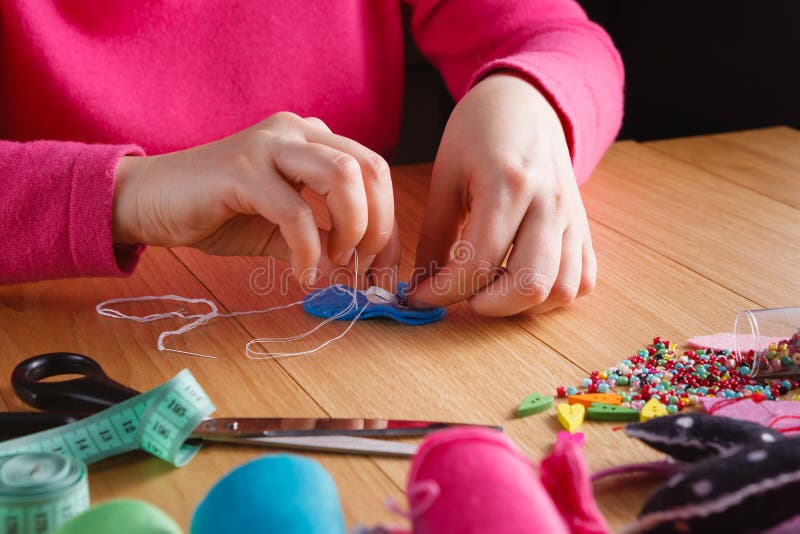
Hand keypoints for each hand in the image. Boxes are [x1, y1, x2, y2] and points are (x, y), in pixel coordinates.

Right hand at [112, 112, 399, 286]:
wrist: (150, 201)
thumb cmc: (219, 212)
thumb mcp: (284, 228)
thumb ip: (323, 239)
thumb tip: (363, 271)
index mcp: (313, 139)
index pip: (374, 172)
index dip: (389, 225)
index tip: (385, 270)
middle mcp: (297, 131)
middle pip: (370, 169)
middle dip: (379, 227)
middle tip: (364, 268)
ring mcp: (269, 145)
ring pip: (342, 177)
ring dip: (352, 230)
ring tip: (337, 264)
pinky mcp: (241, 171)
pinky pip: (295, 212)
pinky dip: (308, 250)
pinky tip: (302, 274)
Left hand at [408, 73, 595, 315]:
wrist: (525, 101)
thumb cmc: (478, 132)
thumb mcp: (445, 176)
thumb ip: (435, 236)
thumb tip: (423, 288)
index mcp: (507, 185)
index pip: (477, 264)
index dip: (441, 293)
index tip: (418, 298)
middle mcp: (548, 203)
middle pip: (529, 286)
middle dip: (486, 306)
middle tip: (459, 295)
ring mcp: (572, 216)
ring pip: (562, 290)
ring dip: (522, 306)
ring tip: (490, 291)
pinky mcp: (584, 226)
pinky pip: (584, 279)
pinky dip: (554, 295)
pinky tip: (521, 281)